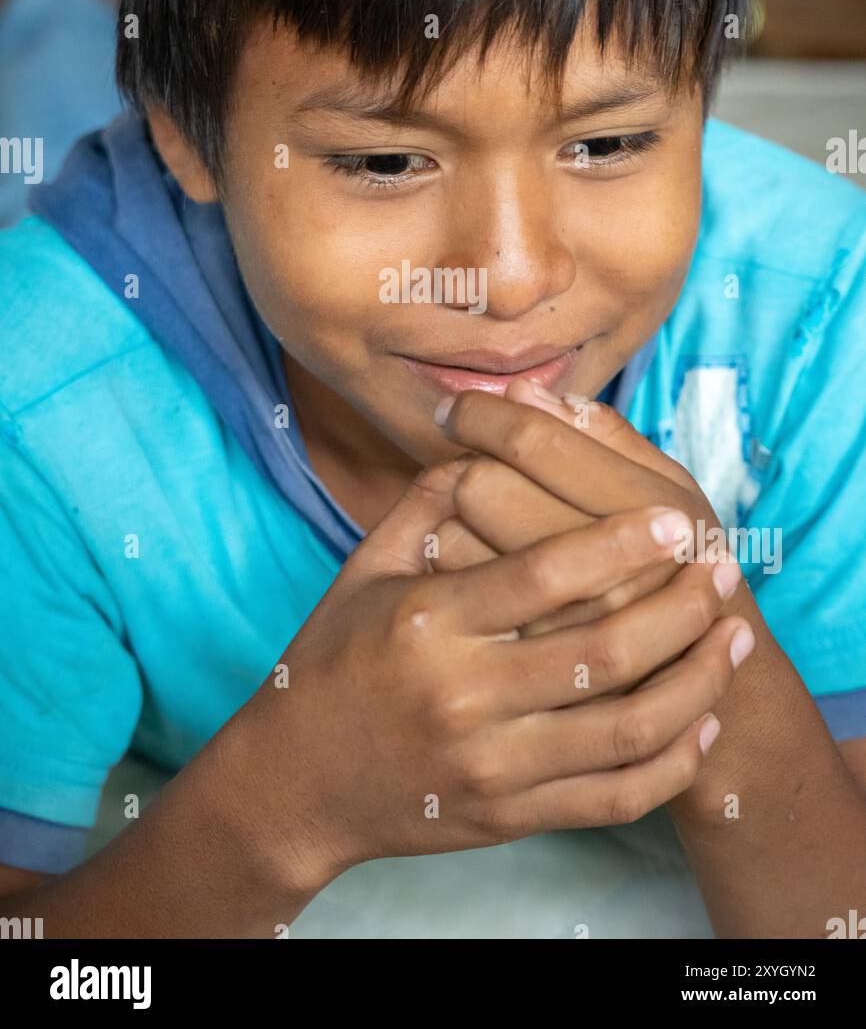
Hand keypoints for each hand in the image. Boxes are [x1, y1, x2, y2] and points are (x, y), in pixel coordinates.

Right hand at [230, 457, 741, 893]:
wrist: (295, 782)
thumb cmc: (332, 661)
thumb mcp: (363, 571)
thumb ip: (427, 503)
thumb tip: (487, 441)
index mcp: (427, 624)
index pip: (545, 575)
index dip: (623, 543)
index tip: (677, 519)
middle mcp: (462, 697)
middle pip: (603, 651)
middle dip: (682, 605)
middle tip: (724, 569)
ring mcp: (490, 767)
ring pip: (626, 728)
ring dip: (698, 680)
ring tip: (735, 636)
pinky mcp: (507, 819)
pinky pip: (614, 797)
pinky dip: (672, 761)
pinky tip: (701, 718)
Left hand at [432, 380, 755, 647]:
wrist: (729, 709)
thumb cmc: (685, 573)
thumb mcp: (670, 494)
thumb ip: (604, 437)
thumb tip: (524, 393)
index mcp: (648, 503)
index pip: (532, 439)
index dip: (483, 414)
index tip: (458, 409)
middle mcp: (605, 561)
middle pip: (482, 484)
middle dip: (470, 473)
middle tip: (477, 480)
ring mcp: (565, 624)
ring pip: (455, 541)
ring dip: (452, 527)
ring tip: (479, 533)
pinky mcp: (531, 671)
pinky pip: (455, 604)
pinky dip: (452, 581)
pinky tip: (479, 586)